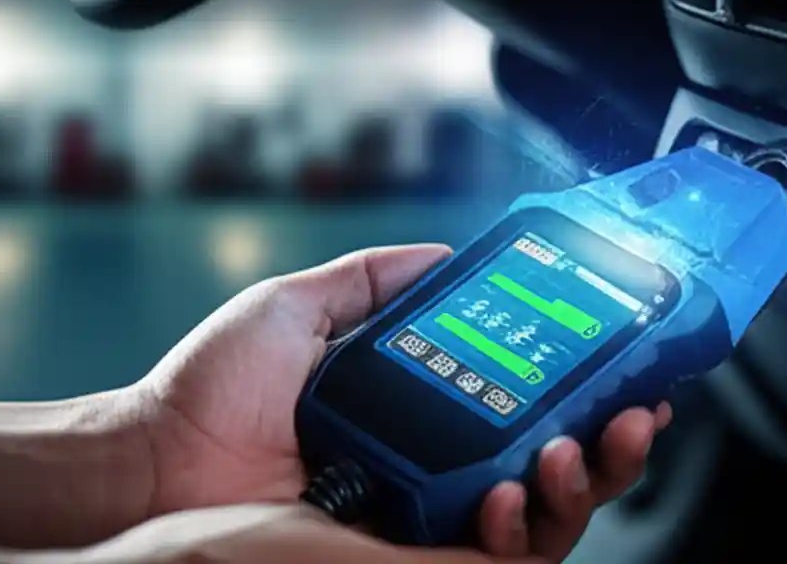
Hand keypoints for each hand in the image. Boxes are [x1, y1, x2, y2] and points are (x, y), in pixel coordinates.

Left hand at [121, 245, 671, 560]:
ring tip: (568, 449)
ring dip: (577, 488)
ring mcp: (423, 525)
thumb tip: (447, 252)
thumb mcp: (302, 307)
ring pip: (541, 525)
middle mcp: (435, 474)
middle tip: (631, 417)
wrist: (155, 454)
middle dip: (610, 448)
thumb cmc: (212, 389)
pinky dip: (517, 533)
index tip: (628, 370)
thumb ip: (374, 280)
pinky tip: (508, 492)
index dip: (590, 397)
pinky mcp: (406, 561)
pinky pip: (492, 563)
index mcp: (426, 417)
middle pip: (555, 474)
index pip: (532, 413)